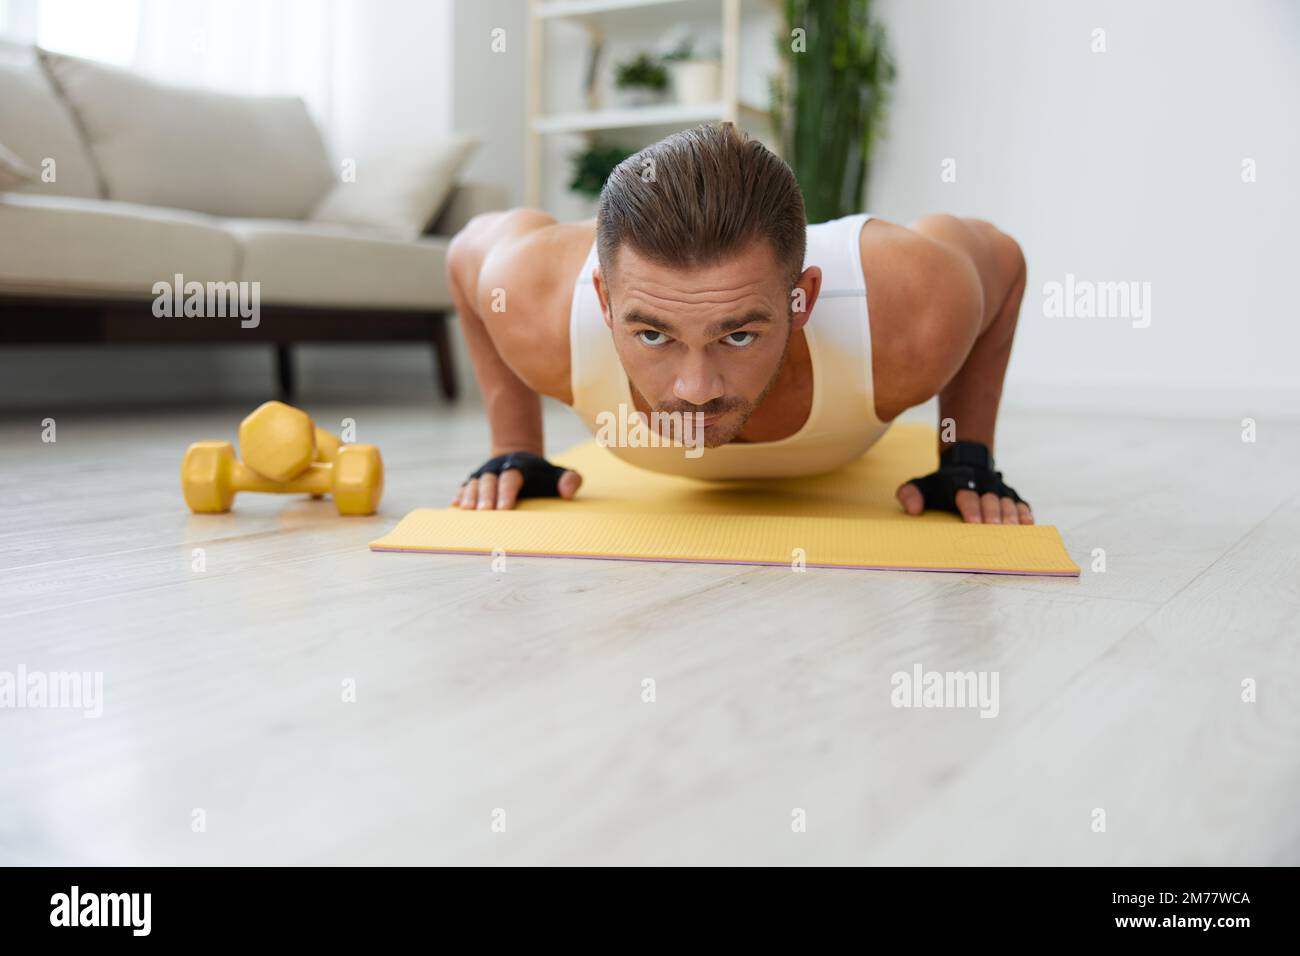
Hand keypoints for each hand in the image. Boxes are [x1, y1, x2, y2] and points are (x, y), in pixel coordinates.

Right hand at [452, 451, 581, 509]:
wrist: (520, 461)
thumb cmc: (543, 477)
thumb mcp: (558, 475)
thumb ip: (569, 481)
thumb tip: (568, 491)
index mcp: (518, 467)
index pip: (511, 478)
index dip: (506, 491)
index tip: (504, 508)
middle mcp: (498, 468)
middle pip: (489, 480)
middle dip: (485, 496)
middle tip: (484, 512)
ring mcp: (484, 473)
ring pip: (474, 482)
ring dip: (470, 495)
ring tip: (467, 510)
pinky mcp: (474, 480)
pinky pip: (464, 486)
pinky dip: (460, 494)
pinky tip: (456, 505)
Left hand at [896, 441, 1032, 524]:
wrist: (965, 464)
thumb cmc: (940, 485)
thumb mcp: (920, 485)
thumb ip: (909, 495)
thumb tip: (913, 509)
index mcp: (960, 484)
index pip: (967, 496)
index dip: (971, 508)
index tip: (973, 522)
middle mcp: (983, 485)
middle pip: (992, 500)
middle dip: (994, 514)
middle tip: (995, 529)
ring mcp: (1000, 490)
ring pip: (1009, 502)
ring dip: (1011, 517)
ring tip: (1012, 532)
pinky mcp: (1012, 496)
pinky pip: (1022, 505)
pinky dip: (1025, 515)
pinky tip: (1027, 526)